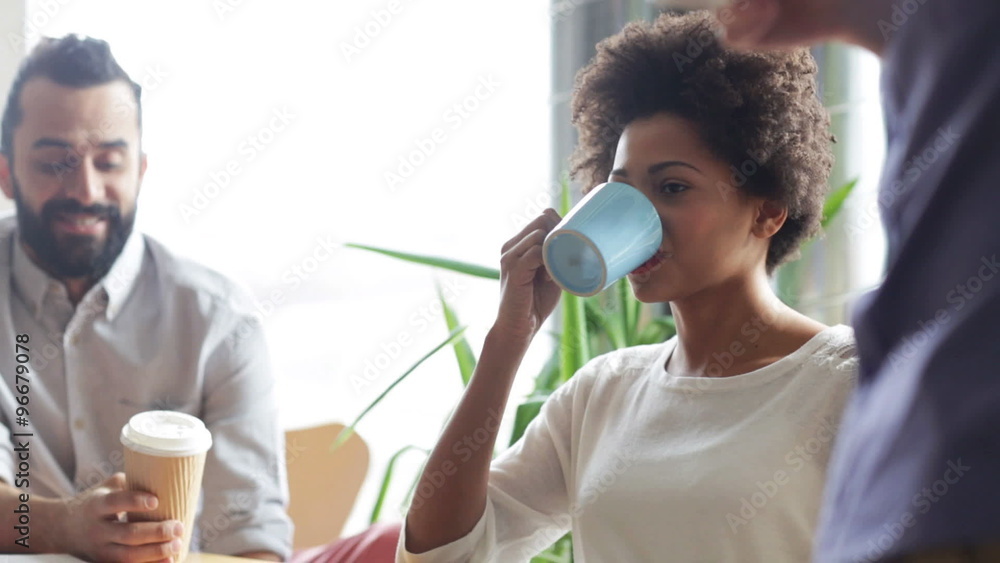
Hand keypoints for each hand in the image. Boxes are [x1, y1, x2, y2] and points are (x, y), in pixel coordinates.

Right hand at [57, 473, 184, 562]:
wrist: (63, 528)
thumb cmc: (96, 502)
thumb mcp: (107, 487)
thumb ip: (131, 482)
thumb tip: (165, 477)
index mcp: (96, 505)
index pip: (114, 502)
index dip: (135, 501)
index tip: (156, 501)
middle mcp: (97, 529)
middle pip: (127, 534)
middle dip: (156, 532)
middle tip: (178, 527)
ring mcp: (100, 550)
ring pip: (128, 556)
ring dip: (156, 552)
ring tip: (177, 544)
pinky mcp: (105, 562)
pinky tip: (169, 560)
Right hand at [493, 209, 562, 342]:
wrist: (518, 328)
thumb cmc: (536, 302)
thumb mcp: (550, 272)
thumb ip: (557, 255)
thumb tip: (579, 240)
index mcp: (517, 244)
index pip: (542, 217)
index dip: (560, 226)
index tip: (569, 246)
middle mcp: (510, 246)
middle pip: (542, 220)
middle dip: (559, 235)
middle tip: (564, 259)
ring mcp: (509, 256)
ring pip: (540, 234)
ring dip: (554, 250)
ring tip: (554, 272)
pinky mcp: (513, 269)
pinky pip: (536, 252)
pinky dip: (549, 262)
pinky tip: (550, 278)